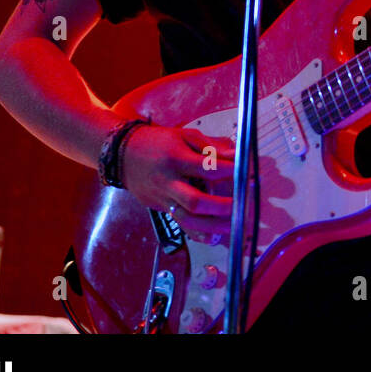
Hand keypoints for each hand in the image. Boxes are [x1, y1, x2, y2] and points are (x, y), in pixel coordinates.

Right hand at [120, 125, 234, 238]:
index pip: (206, 168)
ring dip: (214, 225)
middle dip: (222, 206)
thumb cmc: (158, 142)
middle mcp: (168, 182)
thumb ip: (211, 146)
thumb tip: (236, 153)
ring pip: (188, 219)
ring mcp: (163, 199)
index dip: (229, 171)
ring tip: (235, 223)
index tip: (247, 172)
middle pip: (195, 201)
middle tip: (243, 203)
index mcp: (175, 159)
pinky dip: (199, 234)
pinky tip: (216, 236)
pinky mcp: (161, 209)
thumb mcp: (184, 135)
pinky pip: (181, 225)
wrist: (123, 155)